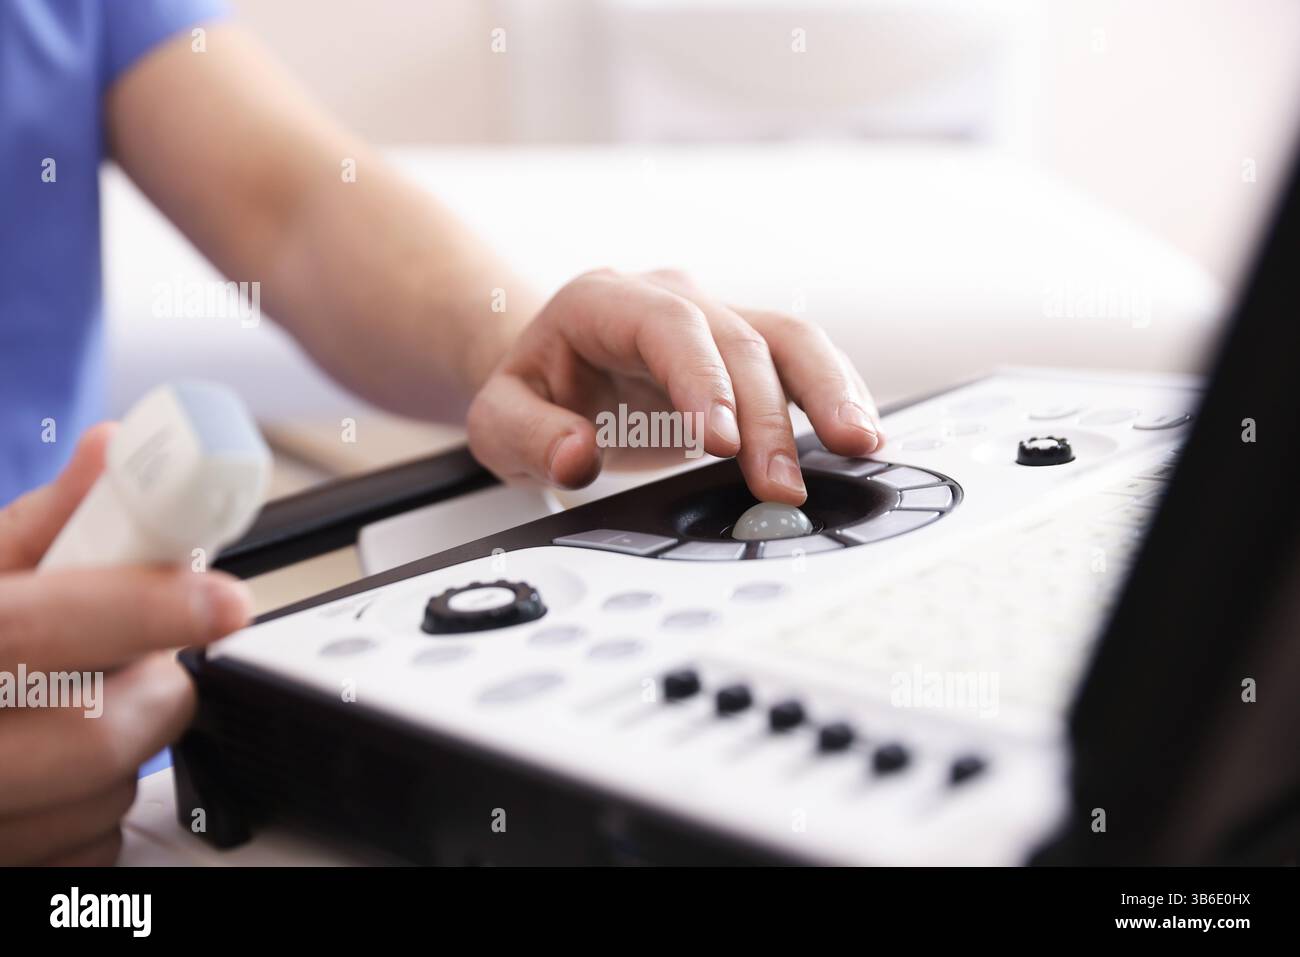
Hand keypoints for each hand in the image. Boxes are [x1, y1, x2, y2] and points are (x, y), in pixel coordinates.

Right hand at [0, 426, 252, 864]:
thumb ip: (36, 527)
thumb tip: (112, 453)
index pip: (38, 627)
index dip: (143, 607)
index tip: (221, 598)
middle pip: (98, 733)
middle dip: (152, 684)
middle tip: (138, 653)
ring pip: (106, 797)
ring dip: (125, 745)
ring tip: (70, 707)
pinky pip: (94, 850)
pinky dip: (97, 807)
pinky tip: (53, 771)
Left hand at [467, 269, 882, 504]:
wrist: (556, 368)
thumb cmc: (535, 392)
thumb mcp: (499, 422)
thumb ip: (530, 437)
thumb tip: (578, 456)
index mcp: (606, 302)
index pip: (667, 325)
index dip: (702, 379)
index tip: (721, 441)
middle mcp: (672, 299)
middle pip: (739, 339)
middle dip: (768, 415)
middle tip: (781, 486)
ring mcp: (718, 319)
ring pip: (790, 338)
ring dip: (830, 392)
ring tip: (861, 446)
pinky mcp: (749, 351)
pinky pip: (804, 361)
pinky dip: (837, 396)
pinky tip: (861, 435)